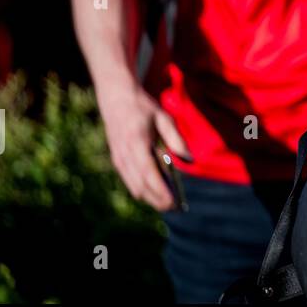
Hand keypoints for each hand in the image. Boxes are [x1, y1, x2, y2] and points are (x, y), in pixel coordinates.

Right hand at [96, 82, 191, 210]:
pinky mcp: (117, 160)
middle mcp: (125, 155)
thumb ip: (176, 139)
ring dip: (149, 198)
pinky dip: (142, 190)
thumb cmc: (144, 108)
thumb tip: (190, 160)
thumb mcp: (164, 118)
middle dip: (157, 200)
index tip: (174, 202)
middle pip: (141, 186)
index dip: (161, 191)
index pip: (149, 174)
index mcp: (137, 143)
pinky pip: (129, 181)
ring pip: (133, 187)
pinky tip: (155, 192)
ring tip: (167, 204)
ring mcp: (118, 159)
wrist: (116, 99)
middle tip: (175, 208)